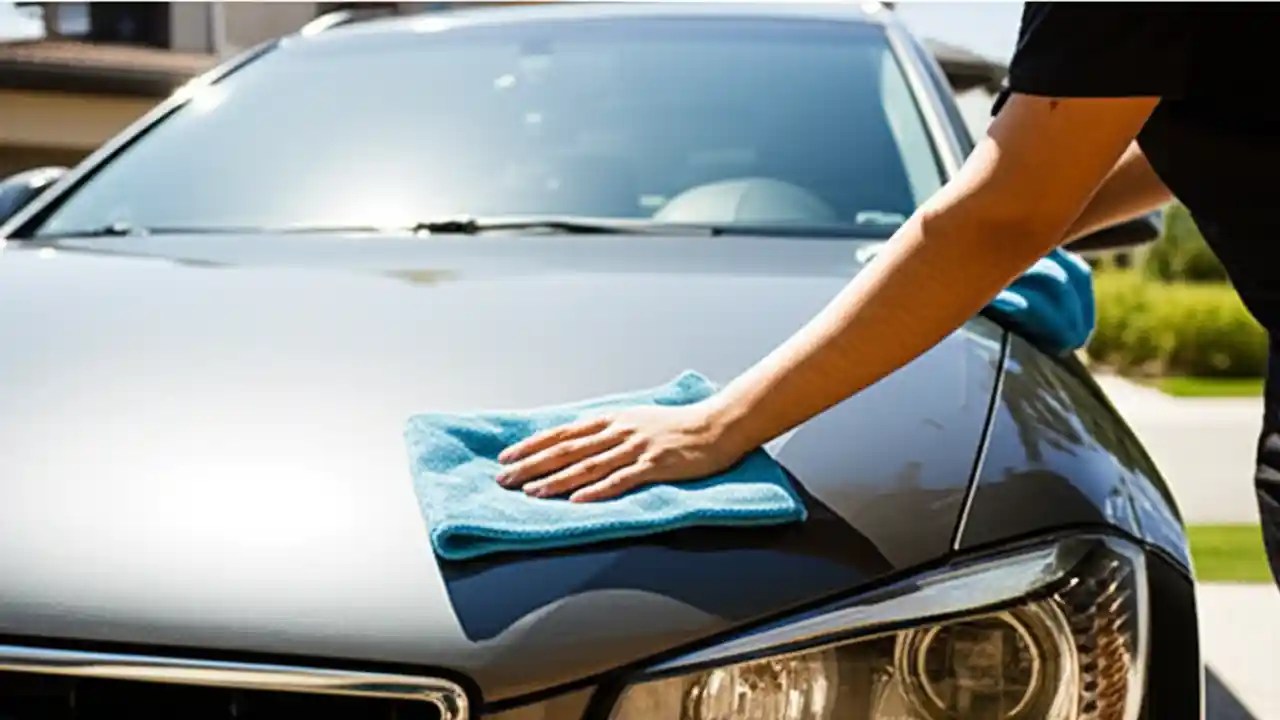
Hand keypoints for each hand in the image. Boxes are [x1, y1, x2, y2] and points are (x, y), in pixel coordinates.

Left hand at [495, 402, 745, 501]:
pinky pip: (621, 480)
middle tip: (504, 480)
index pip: (562, 433)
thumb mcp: (635, 420)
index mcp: (611, 420)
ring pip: (588, 465)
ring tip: (531, 492)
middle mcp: (617, 432)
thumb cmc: (676, 426)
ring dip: (556, 480)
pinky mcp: (654, 465)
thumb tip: (575, 444)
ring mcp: (635, 448)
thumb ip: (606, 432)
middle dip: (532, 465)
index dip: (531, 446)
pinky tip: (577, 500)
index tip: (506, 457)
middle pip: (566, 450)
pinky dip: (597, 490)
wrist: (716, 425)